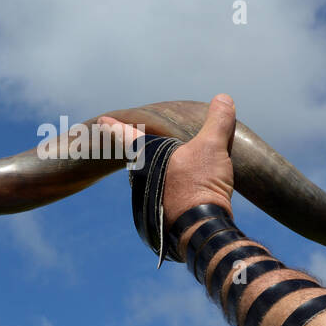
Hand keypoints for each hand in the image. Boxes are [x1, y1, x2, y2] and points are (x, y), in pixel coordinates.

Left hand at [98, 93, 237, 228]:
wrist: (202, 227)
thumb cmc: (200, 184)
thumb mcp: (213, 146)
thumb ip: (217, 121)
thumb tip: (223, 98)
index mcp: (149, 157)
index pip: (128, 135)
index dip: (116, 126)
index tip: (102, 121)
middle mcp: (146, 177)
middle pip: (140, 158)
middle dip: (138, 149)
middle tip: (130, 139)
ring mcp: (154, 196)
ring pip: (154, 176)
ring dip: (158, 169)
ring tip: (165, 163)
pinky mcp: (167, 211)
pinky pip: (168, 192)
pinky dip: (173, 186)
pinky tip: (184, 187)